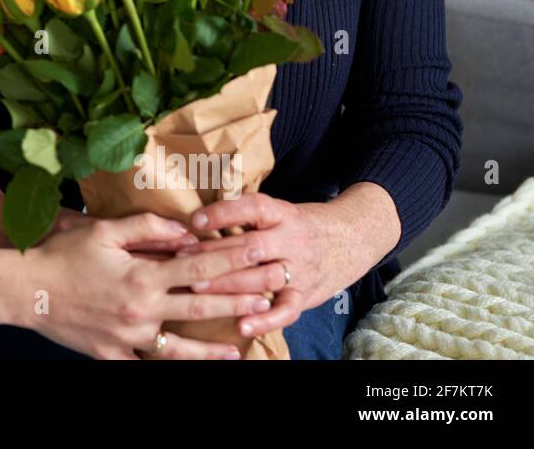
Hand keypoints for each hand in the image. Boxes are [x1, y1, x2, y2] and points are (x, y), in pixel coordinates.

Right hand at [19, 212, 274, 359]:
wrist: (25, 290)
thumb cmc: (62, 255)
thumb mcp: (104, 230)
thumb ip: (147, 226)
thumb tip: (184, 232)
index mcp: (143, 276)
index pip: (201, 268)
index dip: (235, 261)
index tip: (262, 255)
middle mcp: (142, 310)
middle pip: (204, 308)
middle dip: (242, 299)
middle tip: (273, 294)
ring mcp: (129, 338)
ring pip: (183, 347)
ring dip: (217, 347)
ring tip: (246, 344)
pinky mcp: (113, 356)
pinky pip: (147, 365)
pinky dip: (173, 368)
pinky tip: (191, 367)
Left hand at [178, 193, 350, 339]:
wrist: (352, 237)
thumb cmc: (301, 223)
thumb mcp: (280, 210)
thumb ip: (248, 214)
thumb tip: (198, 213)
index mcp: (283, 214)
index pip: (254, 208)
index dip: (225, 213)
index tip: (195, 220)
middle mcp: (292, 241)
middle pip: (251, 248)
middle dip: (214, 255)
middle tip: (181, 260)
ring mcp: (300, 270)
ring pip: (263, 279)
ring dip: (229, 285)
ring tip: (197, 288)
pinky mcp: (306, 296)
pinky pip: (286, 311)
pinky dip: (264, 321)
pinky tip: (241, 325)